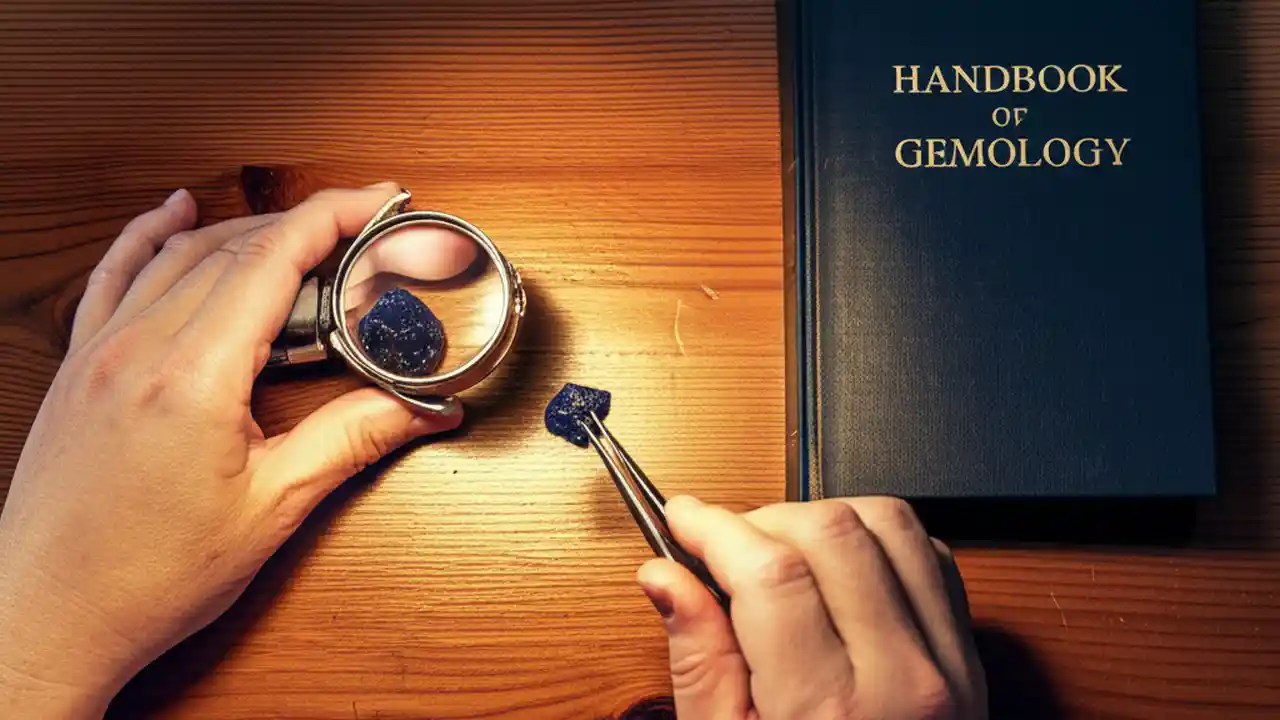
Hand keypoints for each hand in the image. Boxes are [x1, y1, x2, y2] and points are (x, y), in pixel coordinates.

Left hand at [0, 185, 462, 717]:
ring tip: (301, 232)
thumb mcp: (271, 508)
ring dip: (247, 229)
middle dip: (307, 224)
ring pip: (179, 253)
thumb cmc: (146, 576)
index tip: (379, 200)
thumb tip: (420, 409)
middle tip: (363, 229)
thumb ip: (350, 441)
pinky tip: (172, 212)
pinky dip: (148, 234)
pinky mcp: (79, 366)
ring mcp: (100, 351)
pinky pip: (114, 274)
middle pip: (234, 247)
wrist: (48, 615)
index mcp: (191, 377)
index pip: (272, 260)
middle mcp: (137, 348)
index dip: (334, 217)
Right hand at [637, 496, 985, 719]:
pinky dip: (877, 540)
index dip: (715, 528)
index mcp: (829, 713)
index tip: (682, 519)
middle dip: (763, 519)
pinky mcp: (969, 659)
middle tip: (725, 547)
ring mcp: (948, 666)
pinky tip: (838, 570)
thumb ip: (700, 661)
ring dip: (822, 518)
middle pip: (832, 531)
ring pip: (890, 523)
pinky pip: (930, 554)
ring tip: (780, 555)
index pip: (770, 573)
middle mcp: (903, 680)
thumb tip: (664, 576)